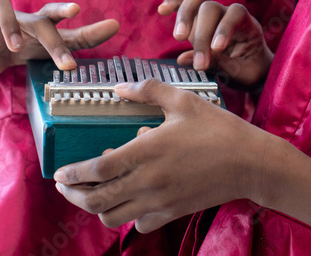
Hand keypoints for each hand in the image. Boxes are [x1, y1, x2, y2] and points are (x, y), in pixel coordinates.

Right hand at [0, 0, 118, 77]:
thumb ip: (82, 38)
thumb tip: (115, 25)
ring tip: (15, 46)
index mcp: (40, 21)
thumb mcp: (51, 47)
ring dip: (9, 23)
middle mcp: (20, 15)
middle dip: (52, 41)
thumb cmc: (23, 47)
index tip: (79, 10)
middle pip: (38, 18)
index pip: (56, 12)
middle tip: (66, 64)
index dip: (67, 10)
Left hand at [54, 79, 271, 230]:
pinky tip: (129, 201)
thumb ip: (149, 90)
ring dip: (97, 207)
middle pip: (96, 200)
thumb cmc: (218, 128)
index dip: (73, 173)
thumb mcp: (184, 100)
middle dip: (74, 195)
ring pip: (113, 217)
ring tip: (93, 194)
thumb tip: (120, 86)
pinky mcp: (172, 212)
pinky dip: (127, 216)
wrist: (250, 163)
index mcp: (146, 151)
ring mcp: (160, 201)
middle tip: (66, 186)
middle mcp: (148, 181)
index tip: (60, 173)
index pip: (96, 169)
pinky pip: (139, 224)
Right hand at [159, 0, 272, 88]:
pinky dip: (174, 3)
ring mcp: (211, 13)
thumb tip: (184, 59)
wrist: (252, 68)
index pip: (236, 13)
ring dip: (184, 15)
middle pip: (211, 8)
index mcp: (247, 24)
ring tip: (178, 37)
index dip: (225, 27)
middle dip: (202, 35)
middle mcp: (228, 13)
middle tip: (198, 62)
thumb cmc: (249, 68)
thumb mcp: (242, 72)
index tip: (217, 48)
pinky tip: (163, 10)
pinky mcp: (196, 17)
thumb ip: (218, 64)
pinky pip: (185, 1)